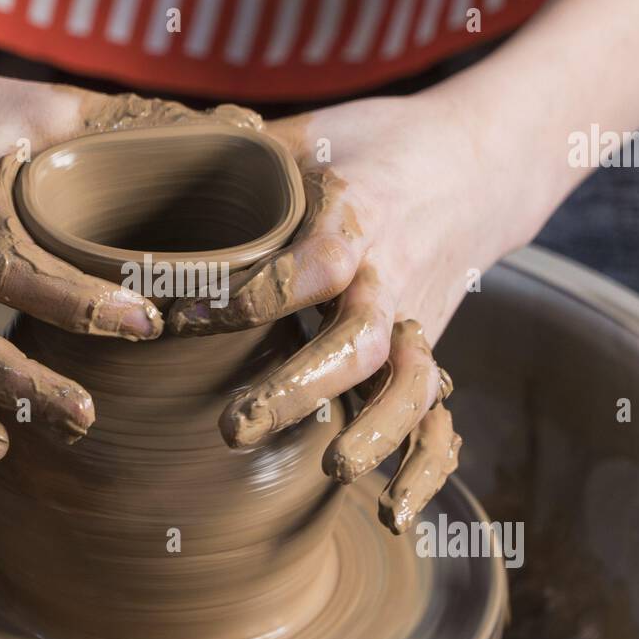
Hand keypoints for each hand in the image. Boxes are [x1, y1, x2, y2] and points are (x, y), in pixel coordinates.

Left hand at [168, 94, 526, 532]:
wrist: (482, 161)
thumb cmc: (380, 142)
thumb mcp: (315, 129)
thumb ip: (245, 150)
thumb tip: (156, 150)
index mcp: (357, 218)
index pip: (305, 270)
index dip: (244, 300)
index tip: (178, 319)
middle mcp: (391, 276)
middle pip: (357, 343)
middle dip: (298, 389)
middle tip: (233, 427)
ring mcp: (418, 318)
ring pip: (409, 386)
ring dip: (374, 433)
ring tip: (327, 467)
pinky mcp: (431, 347)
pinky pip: (440, 414)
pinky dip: (426, 465)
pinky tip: (393, 508)